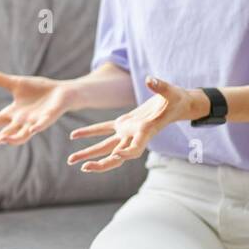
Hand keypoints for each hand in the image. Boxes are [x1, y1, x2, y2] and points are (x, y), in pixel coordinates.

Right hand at [0, 67, 70, 145]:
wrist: (63, 92)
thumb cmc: (40, 90)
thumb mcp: (15, 83)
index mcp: (12, 115)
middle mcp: (21, 123)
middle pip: (2, 135)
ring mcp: (34, 122)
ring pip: (20, 137)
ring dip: (11, 139)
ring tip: (0, 139)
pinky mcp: (48, 118)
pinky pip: (41, 125)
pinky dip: (37, 128)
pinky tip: (32, 129)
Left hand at [66, 75, 203, 172]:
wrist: (177, 104)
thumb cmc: (176, 99)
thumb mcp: (171, 92)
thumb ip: (160, 87)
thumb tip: (150, 79)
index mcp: (147, 132)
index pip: (136, 149)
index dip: (127, 154)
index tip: (116, 156)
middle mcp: (135, 136)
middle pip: (116, 156)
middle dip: (101, 163)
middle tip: (83, 168)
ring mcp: (128, 131)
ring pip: (106, 146)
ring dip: (89, 153)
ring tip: (71, 160)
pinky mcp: (123, 123)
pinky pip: (103, 129)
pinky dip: (89, 132)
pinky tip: (73, 135)